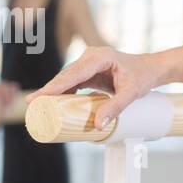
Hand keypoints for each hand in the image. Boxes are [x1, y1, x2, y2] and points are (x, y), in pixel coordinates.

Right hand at [28, 46, 163, 130]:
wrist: (151, 68)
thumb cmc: (143, 76)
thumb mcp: (132, 93)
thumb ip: (115, 107)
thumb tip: (98, 125)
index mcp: (100, 57)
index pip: (73, 73)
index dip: (54, 86)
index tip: (37, 97)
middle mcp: (91, 56)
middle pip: (66, 75)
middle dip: (48, 90)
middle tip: (30, 106)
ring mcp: (89, 62)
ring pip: (66, 78)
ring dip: (53, 92)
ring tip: (36, 107)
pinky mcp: (89, 70)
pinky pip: (72, 81)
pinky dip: (62, 91)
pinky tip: (52, 103)